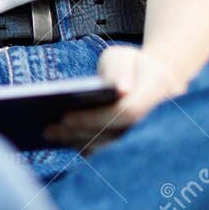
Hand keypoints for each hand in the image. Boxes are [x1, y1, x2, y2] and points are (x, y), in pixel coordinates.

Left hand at [43, 45, 187, 152]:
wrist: (155, 81)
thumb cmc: (132, 65)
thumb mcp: (122, 57)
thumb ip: (118, 69)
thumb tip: (120, 89)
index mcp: (158, 90)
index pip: (127, 111)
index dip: (96, 117)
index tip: (66, 117)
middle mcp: (160, 118)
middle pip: (116, 135)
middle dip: (80, 133)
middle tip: (48, 130)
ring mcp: (151, 137)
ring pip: (112, 148)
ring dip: (79, 143)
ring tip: (49, 135)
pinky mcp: (137, 147)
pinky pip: (110, 152)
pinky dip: (85, 147)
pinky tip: (63, 141)